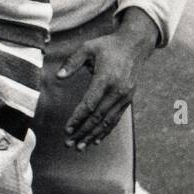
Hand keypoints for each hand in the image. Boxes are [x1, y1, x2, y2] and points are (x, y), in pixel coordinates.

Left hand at [61, 9, 159, 148]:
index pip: (90, 104)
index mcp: (106, 79)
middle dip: (83, 132)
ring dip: (93, 136)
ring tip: (80, 147)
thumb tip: (58, 77)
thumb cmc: (107, 46)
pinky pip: (115, 119)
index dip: (78, 118)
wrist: (134, 46)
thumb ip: (72, 62)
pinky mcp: (128, 100)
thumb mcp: (87, 48)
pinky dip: (105, 131)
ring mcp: (124, 97)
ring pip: (107, 122)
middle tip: (69, 144)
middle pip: (98, 117)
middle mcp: (117, 91)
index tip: (67, 129)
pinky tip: (96, 140)